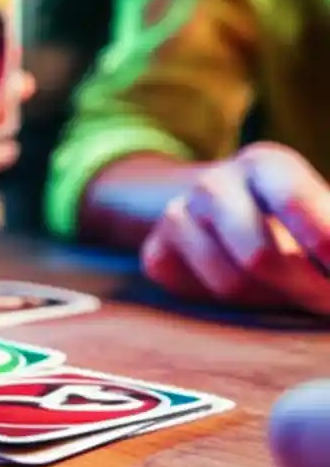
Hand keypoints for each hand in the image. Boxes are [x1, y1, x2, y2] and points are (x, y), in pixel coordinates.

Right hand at [141, 143, 329, 314]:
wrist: (217, 207)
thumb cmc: (289, 216)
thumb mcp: (318, 208)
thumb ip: (329, 230)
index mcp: (264, 164)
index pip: (295, 202)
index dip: (326, 242)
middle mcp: (214, 184)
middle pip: (260, 257)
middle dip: (304, 289)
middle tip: (327, 303)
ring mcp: (176, 216)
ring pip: (229, 284)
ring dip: (266, 299)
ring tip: (285, 290)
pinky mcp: (154, 251)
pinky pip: (193, 294)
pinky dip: (224, 303)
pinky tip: (242, 289)